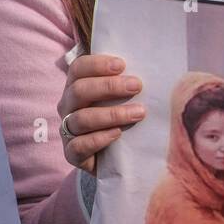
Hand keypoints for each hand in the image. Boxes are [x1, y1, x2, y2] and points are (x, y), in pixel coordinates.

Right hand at [58, 54, 144, 174]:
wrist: (117, 158)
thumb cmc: (123, 119)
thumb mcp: (123, 98)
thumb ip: (129, 82)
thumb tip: (155, 67)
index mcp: (76, 88)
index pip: (78, 69)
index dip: (96, 64)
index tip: (122, 65)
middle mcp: (69, 107)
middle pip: (78, 91)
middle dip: (108, 87)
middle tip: (137, 86)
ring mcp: (68, 130)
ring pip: (81, 119)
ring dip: (111, 114)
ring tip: (139, 113)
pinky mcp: (72, 153)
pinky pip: (79, 146)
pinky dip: (98, 139)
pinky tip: (118, 134)